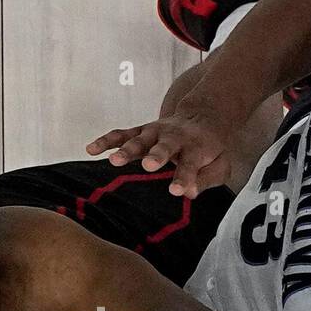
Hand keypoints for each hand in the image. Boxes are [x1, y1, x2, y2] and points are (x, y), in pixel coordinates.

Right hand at [86, 101, 236, 197]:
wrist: (202, 117)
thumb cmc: (209, 150)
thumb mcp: (219, 166)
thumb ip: (206, 179)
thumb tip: (189, 193)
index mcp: (196, 148)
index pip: (191, 164)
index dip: (184, 177)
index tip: (177, 190)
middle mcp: (174, 138)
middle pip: (164, 146)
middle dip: (156, 156)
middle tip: (149, 165)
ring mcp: (155, 133)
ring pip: (139, 140)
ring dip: (127, 149)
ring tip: (114, 161)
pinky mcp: (140, 131)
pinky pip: (121, 134)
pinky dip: (106, 141)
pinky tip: (91, 149)